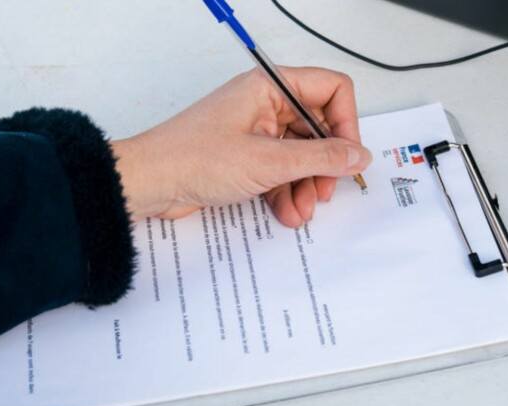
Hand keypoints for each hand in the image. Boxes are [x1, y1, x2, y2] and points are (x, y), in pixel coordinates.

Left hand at [112, 67, 371, 227]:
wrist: (148, 184)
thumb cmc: (193, 159)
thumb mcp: (268, 161)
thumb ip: (320, 158)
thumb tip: (358, 155)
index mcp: (269, 87)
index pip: (330, 90)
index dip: (346, 123)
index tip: (347, 157)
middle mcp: (263, 105)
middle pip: (316, 129)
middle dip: (323, 166)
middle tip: (325, 193)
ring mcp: (253, 133)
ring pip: (299, 156)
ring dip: (305, 186)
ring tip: (302, 212)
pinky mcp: (243, 159)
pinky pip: (278, 173)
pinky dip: (286, 193)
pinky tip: (286, 214)